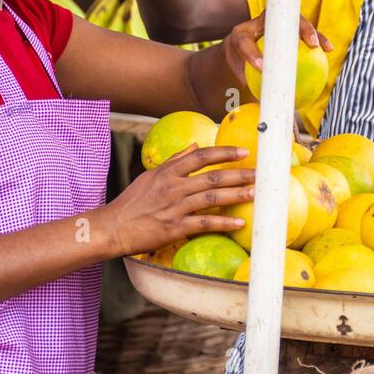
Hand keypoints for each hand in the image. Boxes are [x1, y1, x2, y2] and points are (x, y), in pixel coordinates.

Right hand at [99, 145, 255, 256]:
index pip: (201, 156)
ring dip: (237, 195)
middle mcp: (173, 187)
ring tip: (256, 194)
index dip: (224, 153)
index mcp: (168, 172)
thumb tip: (195, 145)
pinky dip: (223, 223)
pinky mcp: (174, 227)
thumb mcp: (151, 176)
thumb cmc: (132, 202)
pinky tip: (239, 223)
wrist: (113, 227)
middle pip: (212, 176)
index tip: (244, 152)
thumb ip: (174, 160)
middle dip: (240, 174)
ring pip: (212, 197)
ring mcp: (175, 207)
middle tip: (260, 173)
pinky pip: (204, 223)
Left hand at [222, 10, 332, 92]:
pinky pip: (305, 29)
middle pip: (273, 19)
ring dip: (308, 31)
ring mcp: (275, 20)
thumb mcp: (241, 74)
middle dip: (282, 31)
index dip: (251, 53)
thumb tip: (262, 111)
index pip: (244, 43)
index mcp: (240, 35)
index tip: (261, 67)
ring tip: (318, 45)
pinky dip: (317, 37)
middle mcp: (257, 23)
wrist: (241, 45)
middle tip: (298, 46)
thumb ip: (251, 88)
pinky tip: (329, 49)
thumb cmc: (242, 63)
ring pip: (293, 20)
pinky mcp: (289, 23)